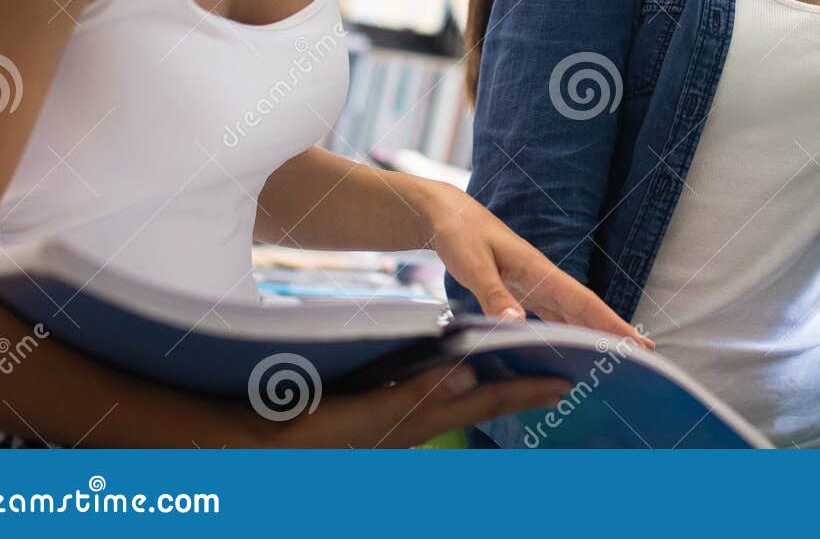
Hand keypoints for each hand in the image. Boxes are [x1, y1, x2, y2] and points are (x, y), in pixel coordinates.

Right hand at [267, 361, 572, 447]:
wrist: (250, 451)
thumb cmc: (306, 435)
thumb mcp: (365, 414)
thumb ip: (417, 394)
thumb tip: (469, 374)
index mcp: (418, 421)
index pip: (485, 401)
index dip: (527, 391)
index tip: (568, 382)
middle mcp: (414, 424)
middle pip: (477, 402)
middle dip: (517, 389)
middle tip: (556, 377)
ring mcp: (394, 422)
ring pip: (453, 399)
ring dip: (484, 384)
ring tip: (513, 368)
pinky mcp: (372, 416)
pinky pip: (424, 397)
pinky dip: (447, 383)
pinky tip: (447, 369)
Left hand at [426, 189, 651, 348]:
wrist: (447, 215)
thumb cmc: (460, 234)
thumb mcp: (473, 265)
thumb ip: (494, 295)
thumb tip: (517, 325)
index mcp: (539, 271)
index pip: (583, 302)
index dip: (611, 324)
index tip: (638, 342)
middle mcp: (543, 279)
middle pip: (585, 310)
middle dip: (613, 331)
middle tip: (644, 356)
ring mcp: (535, 285)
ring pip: (572, 313)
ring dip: (593, 332)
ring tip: (617, 355)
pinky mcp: (522, 290)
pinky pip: (552, 314)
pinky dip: (567, 330)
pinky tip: (572, 346)